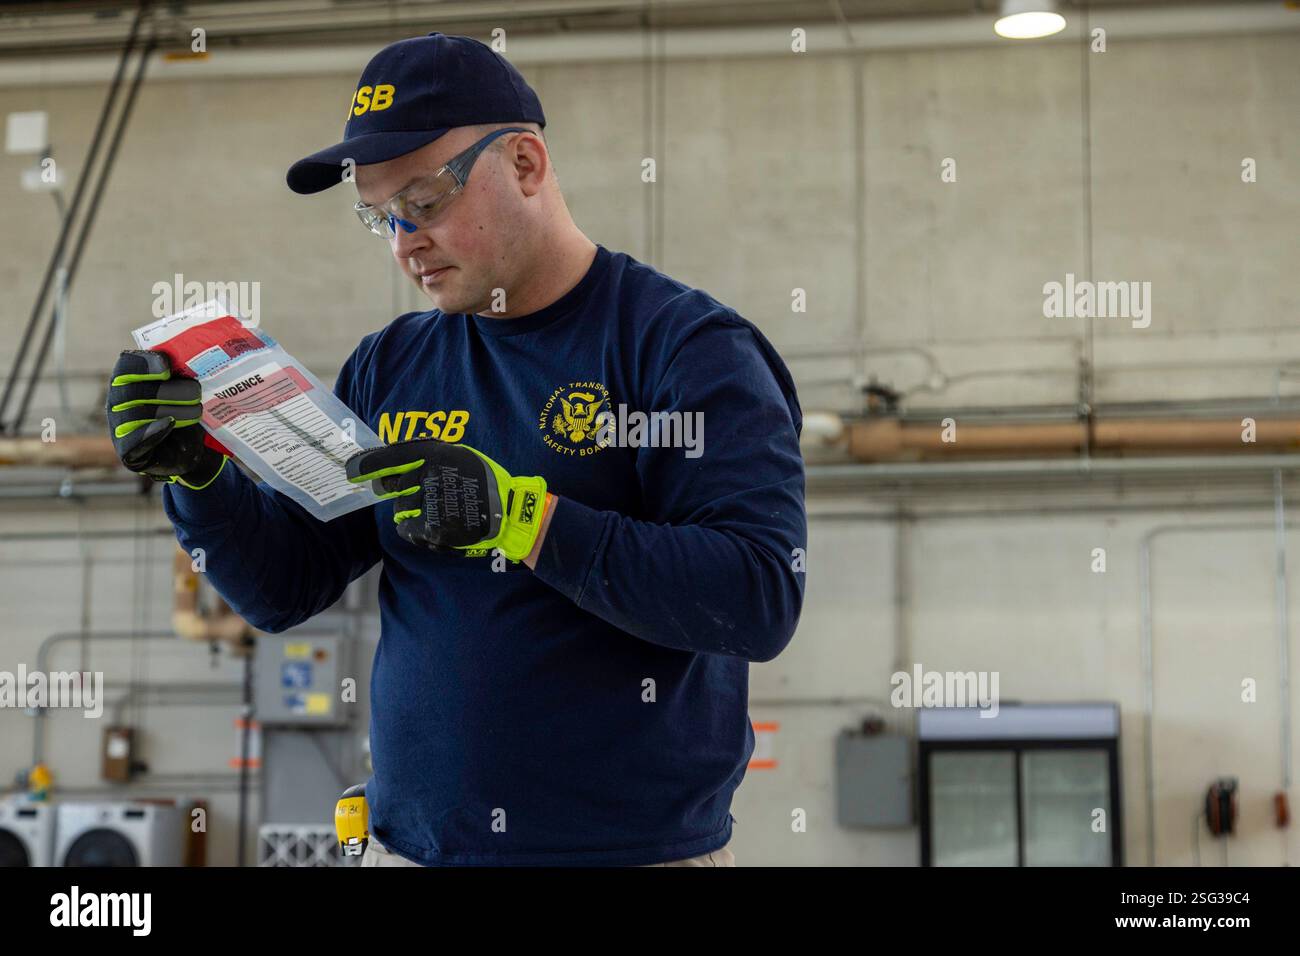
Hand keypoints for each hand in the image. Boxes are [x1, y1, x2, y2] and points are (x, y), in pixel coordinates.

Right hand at [106, 350, 226, 488]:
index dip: (145, 364)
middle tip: (196, 391)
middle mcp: (118, 401)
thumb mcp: (185, 386)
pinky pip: (134, 442)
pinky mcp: (127, 451)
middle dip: (168, 390)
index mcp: (128, 379)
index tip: (167, 367)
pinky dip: (153, 431)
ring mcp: (120, 427)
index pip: (127, 365)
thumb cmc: (185, 408)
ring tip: (197, 410)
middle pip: (134, 391)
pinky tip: (170, 424)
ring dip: (172, 410)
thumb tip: (201, 352)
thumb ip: (184, 370)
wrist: (188, 447)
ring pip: (137, 415)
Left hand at [346, 439, 547, 561]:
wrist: (508, 511)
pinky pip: (407, 528)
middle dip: (404, 492)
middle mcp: (432, 474)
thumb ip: (422, 459)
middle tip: (430, 493)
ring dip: (413, 511)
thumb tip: (382, 472)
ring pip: (401, 509)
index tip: (350, 471)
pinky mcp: (434, 526)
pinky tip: (436, 524)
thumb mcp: (456, 456)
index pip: (392, 456)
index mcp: (437, 453)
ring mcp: (433, 501)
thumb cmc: (481, 480)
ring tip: (441, 509)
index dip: (367, 464)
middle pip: (395, 487)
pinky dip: (415, 529)